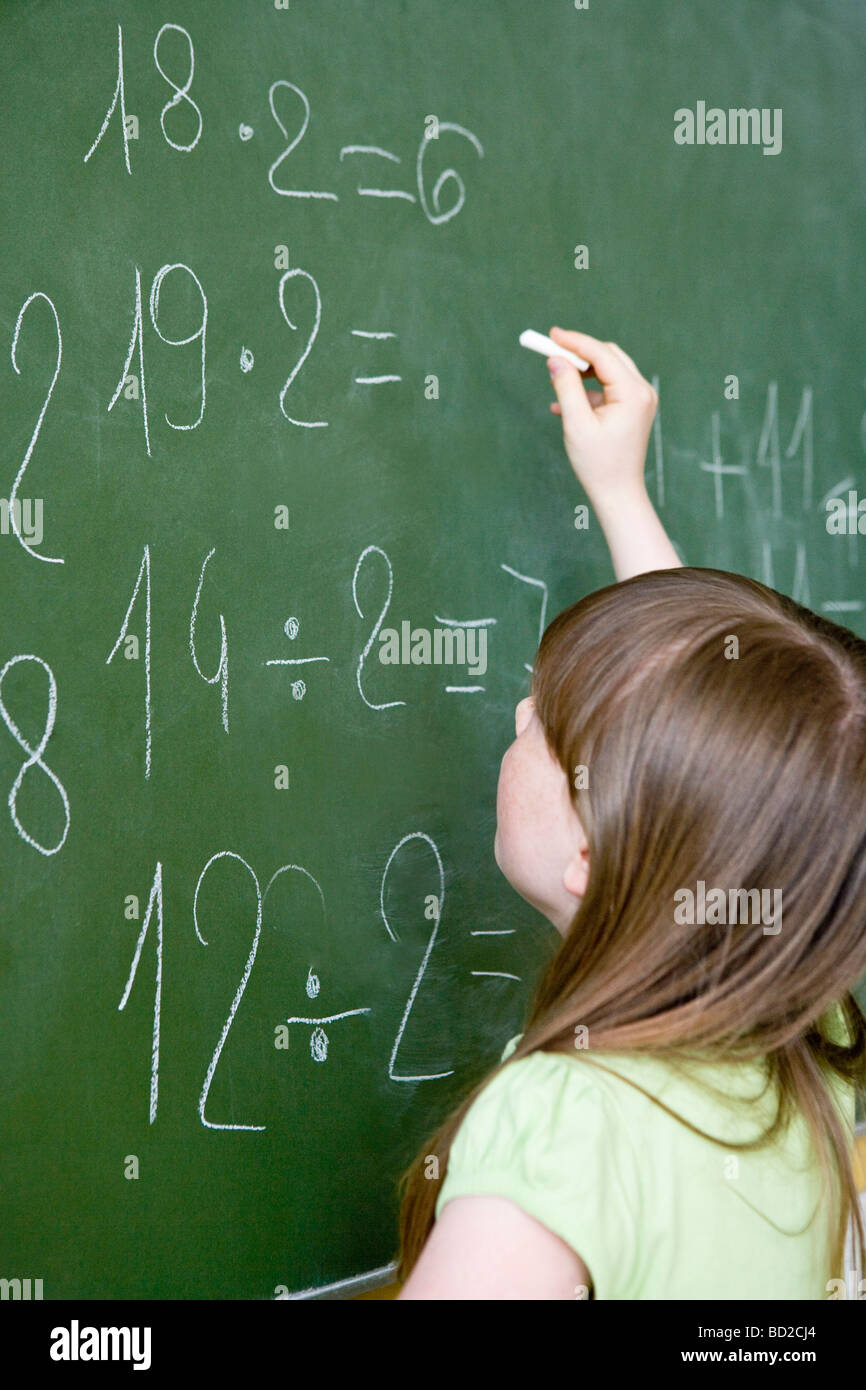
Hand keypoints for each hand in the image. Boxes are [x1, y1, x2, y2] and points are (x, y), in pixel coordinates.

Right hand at [545, 327, 657, 503]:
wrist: (618, 494)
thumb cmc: (598, 464)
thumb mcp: (576, 424)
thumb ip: (566, 387)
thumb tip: (555, 359)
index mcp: (632, 393)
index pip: (602, 354)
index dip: (575, 342)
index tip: (551, 334)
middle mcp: (642, 391)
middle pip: (608, 356)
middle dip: (579, 352)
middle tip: (551, 350)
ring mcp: (640, 400)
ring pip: (608, 370)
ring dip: (581, 372)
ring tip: (556, 382)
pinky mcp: (633, 409)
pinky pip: (608, 389)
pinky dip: (587, 391)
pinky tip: (563, 406)